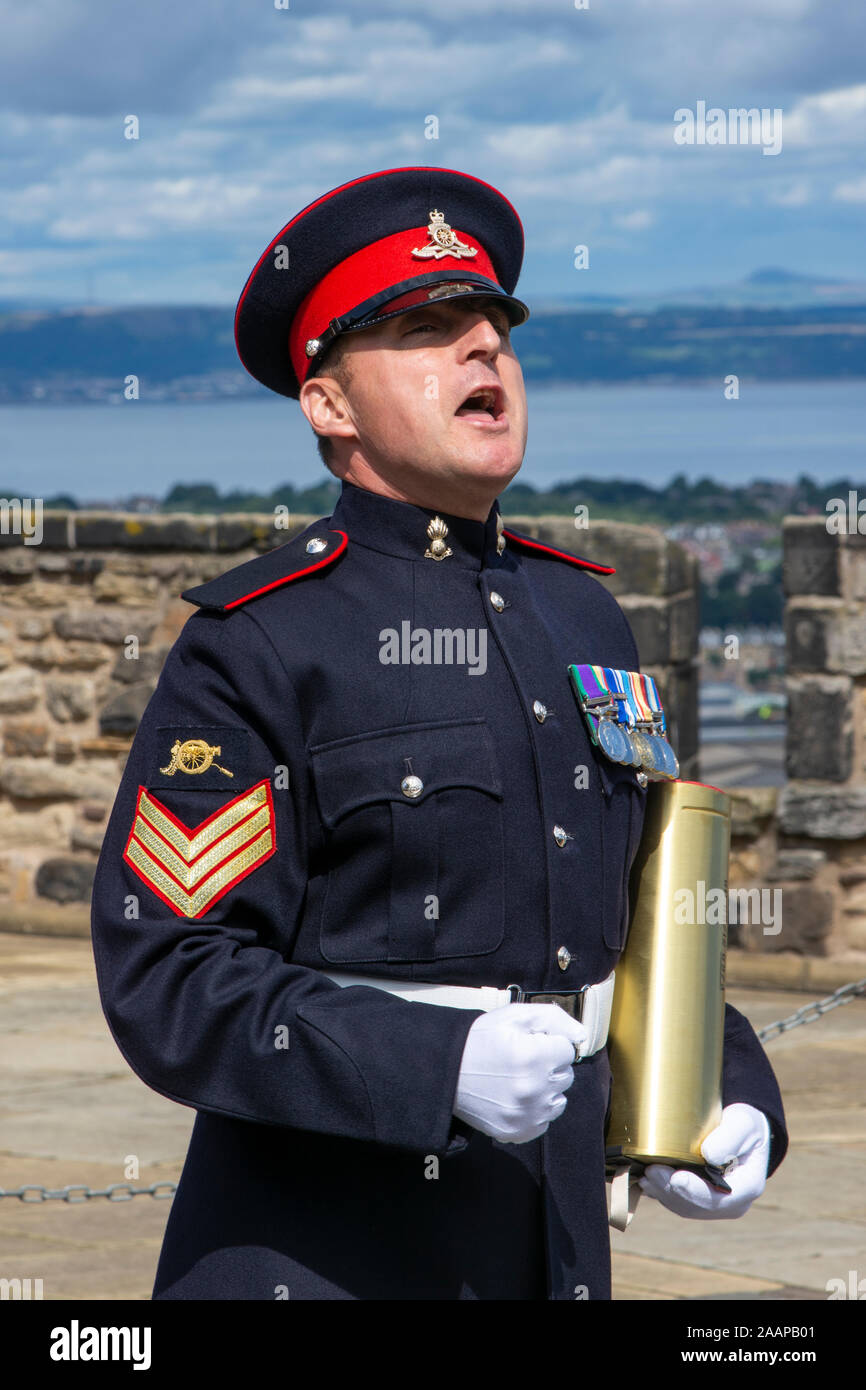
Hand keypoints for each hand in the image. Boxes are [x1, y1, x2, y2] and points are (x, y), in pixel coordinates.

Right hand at [453, 1003, 586, 1144]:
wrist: (447, 1072)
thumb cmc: (482, 1040)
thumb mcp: (514, 1016)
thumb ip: (554, 1019)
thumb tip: (582, 1036)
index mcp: (535, 1057)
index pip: (567, 1050)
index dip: (549, 1043)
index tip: (529, 1043)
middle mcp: (535, 1090)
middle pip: (565, 1075)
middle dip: (549, 1065)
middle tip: (522, 1060)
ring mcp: (527, 1115)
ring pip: (558, 1100)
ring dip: (545, 1089)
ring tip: (519, 1079)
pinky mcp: (518, 1132)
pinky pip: (544, 1121)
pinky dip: (535, 1110)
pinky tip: (515, 1097)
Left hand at [638, 1103, 770, 1219]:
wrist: (741, 1131)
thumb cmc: (744, 1126)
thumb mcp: (743, 1124)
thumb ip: (730, 1138)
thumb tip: (709, 1155)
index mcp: (747, 1187)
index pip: (721, 1198)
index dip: (696, 1192)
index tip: (677, 1178)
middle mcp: (730, 1203)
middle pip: (697, 1205)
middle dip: (672, 1190)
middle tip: (652, 1171)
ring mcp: (713, 1203)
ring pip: (684, 1206)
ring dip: (662, 1192)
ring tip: (646, 1175)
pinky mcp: (697, 1198)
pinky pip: (677, 1200)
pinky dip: (660, 1191)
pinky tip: (645, 1180)